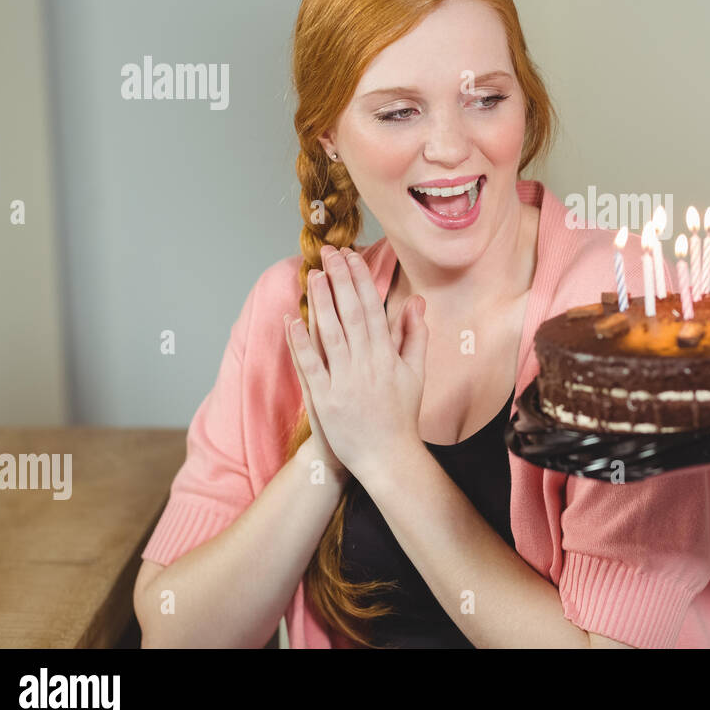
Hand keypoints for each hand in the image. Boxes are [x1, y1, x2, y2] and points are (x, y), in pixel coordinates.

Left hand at [286, 244, 428, 485]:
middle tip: (329, 252)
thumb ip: (415, 335)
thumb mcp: (416, 372)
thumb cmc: (402, 414)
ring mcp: (344, 381)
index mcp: (388, 355)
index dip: (360, 280)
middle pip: (350, 314)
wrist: (387, 456)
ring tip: (313, 275)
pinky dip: (301, 343)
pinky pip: (311, 366)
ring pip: (330, 334)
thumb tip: (416, 301)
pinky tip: (293, 320)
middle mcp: (366, 364)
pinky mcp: (325, 399)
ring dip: (321, 302)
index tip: (352, 257)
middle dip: (340, 280)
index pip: (372, 308)